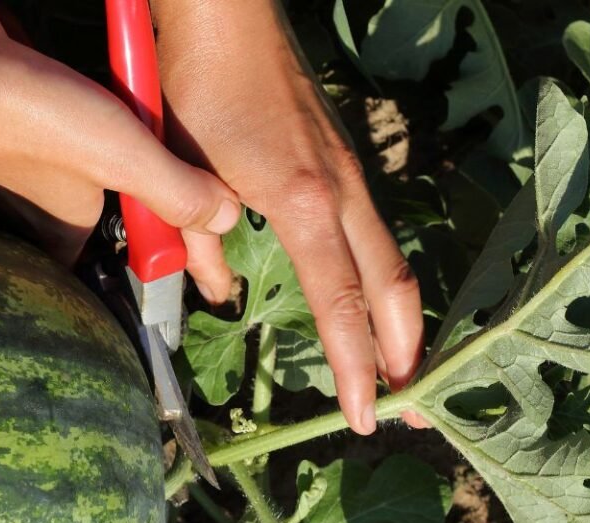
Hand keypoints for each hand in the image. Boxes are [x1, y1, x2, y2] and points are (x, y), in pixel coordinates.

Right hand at [0, 0, 243, 260]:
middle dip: (110, 204)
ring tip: (119, 138)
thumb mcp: (126, 159)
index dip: (119, 262)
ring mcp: (10, 159)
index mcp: (61, 228)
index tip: (154, 246)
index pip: (91, 266)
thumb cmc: (39, 119)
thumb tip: (226, 221)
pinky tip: (76, 99)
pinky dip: (61, 119)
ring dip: (86, 158)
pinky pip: (40, 130)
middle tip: (147, 189)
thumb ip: (178, 192)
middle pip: (78, 215)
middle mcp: (32, 202)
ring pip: (58, 171)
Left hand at [153, 0, 427, 433]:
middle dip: (403, 352)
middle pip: (390, 286)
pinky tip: (365, 300)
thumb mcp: (180, 174)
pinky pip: (370, 231)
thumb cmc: (195, 86)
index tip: (361, 416)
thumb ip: (198, 241)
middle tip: (410, 407)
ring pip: (387, 257)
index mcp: (304, 203)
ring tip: (397, 366)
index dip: (355, 367)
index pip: (341, 305)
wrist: (224, 10)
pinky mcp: (341, 156)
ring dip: (396, 318)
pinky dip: (375, 278)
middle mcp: (341, 191)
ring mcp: (348, 171)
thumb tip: (217, 293)